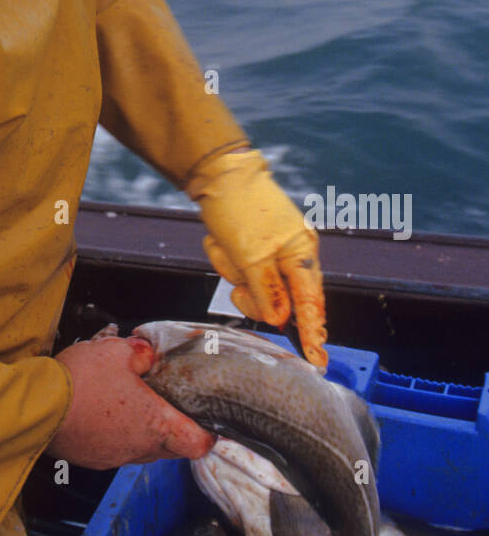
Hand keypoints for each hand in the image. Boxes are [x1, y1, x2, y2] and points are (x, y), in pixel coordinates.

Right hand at [45, 334, 214, 469]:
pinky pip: (113, 449)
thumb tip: (146, 355)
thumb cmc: (82, 382)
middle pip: (170, 449)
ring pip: (140, 450)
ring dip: (140, 431)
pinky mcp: (90, 458)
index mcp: (155, 425)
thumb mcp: (118, 351)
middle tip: (167, 406)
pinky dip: (114, 433)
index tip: (209, 426)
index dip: (207, 435)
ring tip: (128, 403)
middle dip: (174, 430)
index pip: (196, 444)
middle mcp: (137, 448)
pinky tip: (101, 411)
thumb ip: (140, 353)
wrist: (39, 406)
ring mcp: (112, 457)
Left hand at [189, 146, 327, 369]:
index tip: (318, 362)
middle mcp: (292, 253)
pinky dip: (225, 258)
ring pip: (252, 285)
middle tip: (239, 275)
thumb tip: (281, 319)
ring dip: (233, 269)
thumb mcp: (251, 255)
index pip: (311, 303)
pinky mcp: (252, 246)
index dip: (314, 333)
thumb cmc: (239, 208)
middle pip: (278, 299)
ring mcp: (272, 250)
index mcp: (302, 253)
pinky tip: (221, 239)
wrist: (216, 173)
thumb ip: (268, 291)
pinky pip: (238, 268)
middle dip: (251, 290)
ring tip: (227, 245)